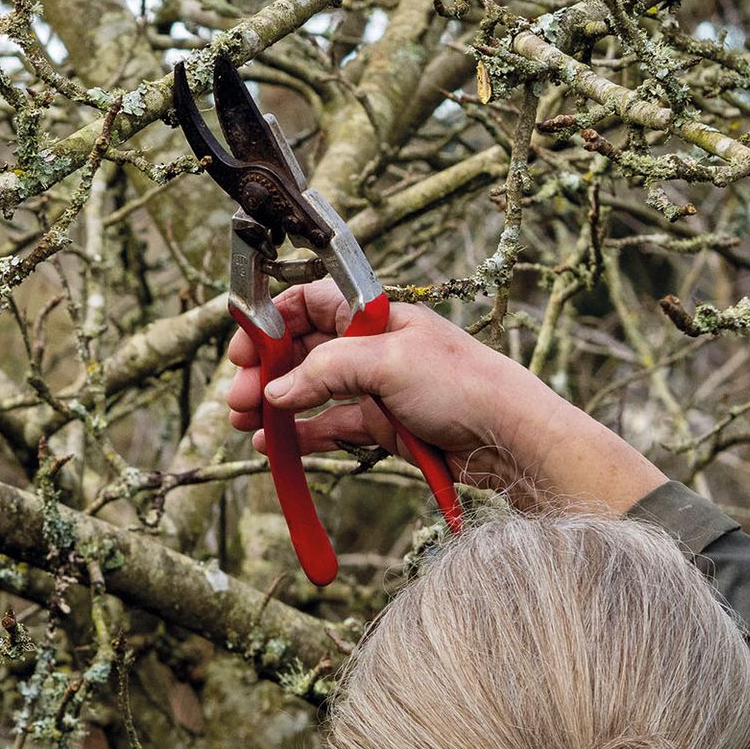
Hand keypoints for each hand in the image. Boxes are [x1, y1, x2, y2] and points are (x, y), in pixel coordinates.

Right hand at [224, 279, 664, 511]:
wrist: (511, 439)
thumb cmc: (463, 385)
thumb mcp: (388, 363)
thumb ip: (326, 372)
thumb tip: (277, 392)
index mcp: (373, 315)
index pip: (308, 302)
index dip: (271, 320)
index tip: (243, 347)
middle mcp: (370, 346)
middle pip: (301, 349)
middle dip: (265, 370)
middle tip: (238, 396)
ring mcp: (375, 387)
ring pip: (310, 390)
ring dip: (275, 405)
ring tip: (245, 423)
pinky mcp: (381, 424)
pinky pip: (329, 425)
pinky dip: (301, 435)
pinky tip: (275, 446)